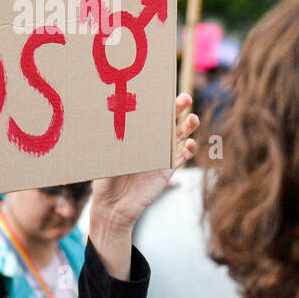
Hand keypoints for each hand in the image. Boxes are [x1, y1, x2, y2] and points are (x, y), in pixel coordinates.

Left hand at [90, 93, 199, 231]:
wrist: (114, 207)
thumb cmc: (105, 179)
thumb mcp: (106, 156)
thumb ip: (113, 142)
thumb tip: (112, 121)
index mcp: (134, 134)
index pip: (148, 113)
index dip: (157, 101)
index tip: (162, 90)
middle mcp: (149, 141)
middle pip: (168, 120)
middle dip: (178, 107)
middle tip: (184, 98)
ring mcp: (160, 154)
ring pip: (179, 135)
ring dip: (188, 126)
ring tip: (193, 119)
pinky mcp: (168, 169)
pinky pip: (183, 156)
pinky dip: (189, 148)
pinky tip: (190, 144)